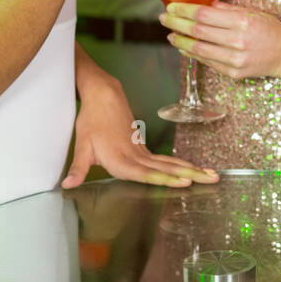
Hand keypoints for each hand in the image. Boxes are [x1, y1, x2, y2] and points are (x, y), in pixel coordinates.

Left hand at [62, 78, 218, 188]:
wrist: (104, 96)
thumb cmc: (92, 120)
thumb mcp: (82, 144)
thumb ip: (78, 167)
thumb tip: (67, 185)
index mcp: (121, 159)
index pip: (147, 173)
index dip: (166, 178)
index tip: (185, 182)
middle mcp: (135, 156)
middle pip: (168, 168)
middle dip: (191, 175)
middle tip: (212, 180)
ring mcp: (142, 151)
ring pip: (171, 163)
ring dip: (193, 169)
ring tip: (213, 175)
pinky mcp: (143, 148)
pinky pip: (166, 160)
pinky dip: (183, 165)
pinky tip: (195, 171)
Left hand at [160, 1, 280, 79]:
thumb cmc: (270, 29)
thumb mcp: (253, 12)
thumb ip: (228, 9)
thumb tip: (204, 4)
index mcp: (243, 22)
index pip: (205, 15)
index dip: (185, 11)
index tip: (172, 7)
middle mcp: (238, 41)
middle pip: (198, 32)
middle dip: (177, 24)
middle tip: (164, 18)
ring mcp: (235, 59)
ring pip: (199, 50)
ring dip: (181, 41)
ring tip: (171, 35)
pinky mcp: (233, 73)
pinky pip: (207, 62)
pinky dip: (193, 54)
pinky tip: (184, 48)